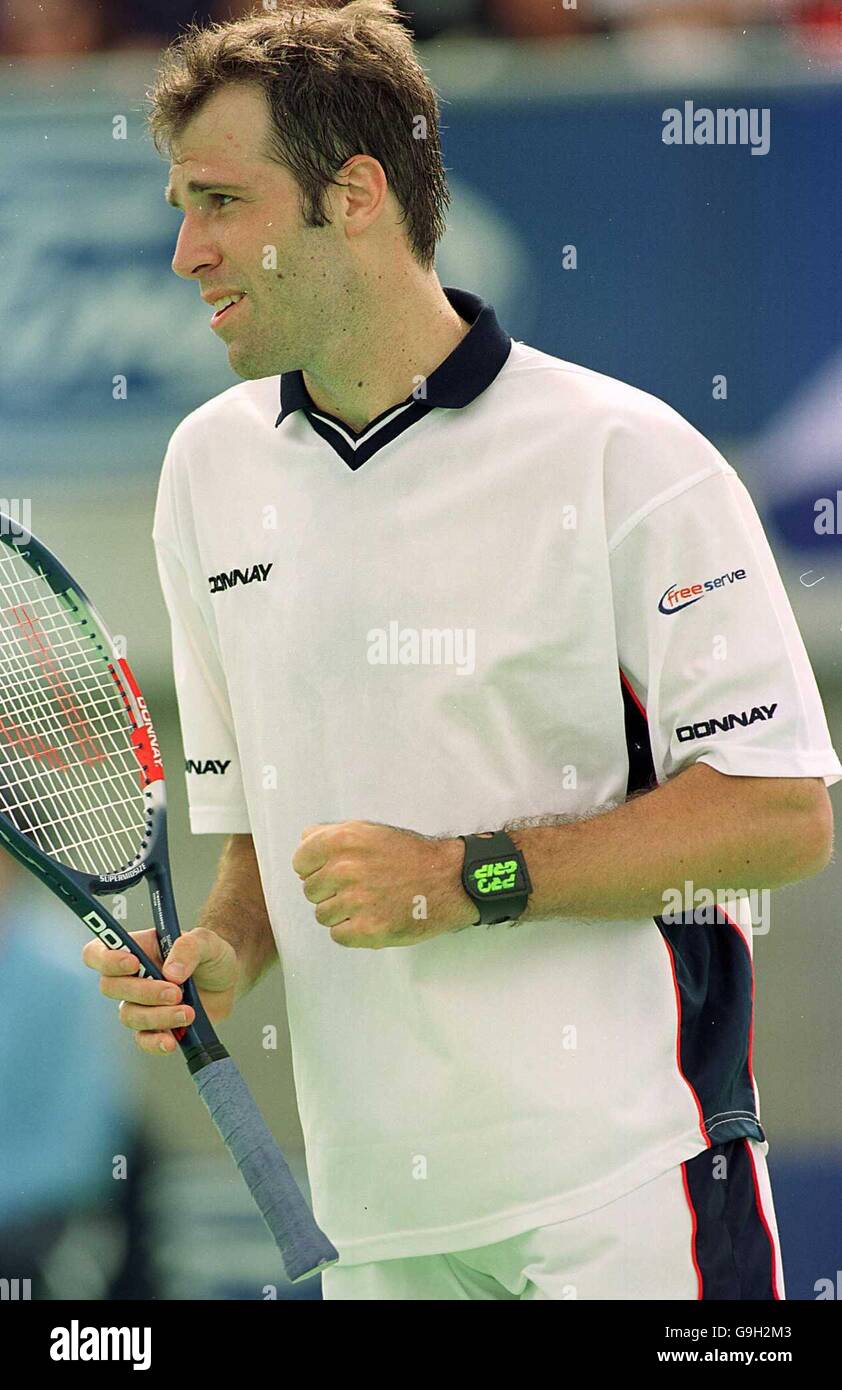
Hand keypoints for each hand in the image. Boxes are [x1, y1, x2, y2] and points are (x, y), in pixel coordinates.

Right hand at [82, 926, 238, 1054]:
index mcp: (136, 948)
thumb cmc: (210, 954)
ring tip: (188, 1013)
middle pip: (110, 987)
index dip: (106, 959)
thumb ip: (189, 948)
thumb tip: (171, 972)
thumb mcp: (206, 941)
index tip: (133, 963)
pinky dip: (155, 1043)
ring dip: (157, 1016)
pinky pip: (142, 1039)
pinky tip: (171, 1041)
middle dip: (143, 992)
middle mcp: (132, 977)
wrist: (228, 980)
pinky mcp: (155, 1026)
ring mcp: (141, 1003)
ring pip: (128, 1015)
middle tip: (176, 992)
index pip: (98, 952)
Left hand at [291, 821, 476, 948]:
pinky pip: (338, 936)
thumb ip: (330, 834)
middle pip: (310, 891)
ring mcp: (356, 901)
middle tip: (357, 888)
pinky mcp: (368, 929)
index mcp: (343, 840)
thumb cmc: (410, 855)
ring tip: (368, 903)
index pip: (300, 861)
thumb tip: (303, 844)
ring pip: (322, 915)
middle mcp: (345, 869)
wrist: (448, 880)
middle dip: (329, 891)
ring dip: (341, 913)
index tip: (333, 872)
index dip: (315, 868)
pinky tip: (371, 918)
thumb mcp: (369, 831)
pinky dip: (351, 931)